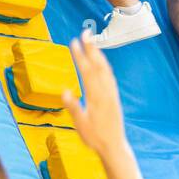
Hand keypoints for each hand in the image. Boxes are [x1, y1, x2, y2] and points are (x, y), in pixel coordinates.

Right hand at [62, 36, 126, 161]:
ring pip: (105, 70)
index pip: (86, 72)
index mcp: (96, 97)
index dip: (80, 56)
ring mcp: (111, 94)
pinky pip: (110, 76)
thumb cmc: (94, 138)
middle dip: (91, 48)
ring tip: (92, 42)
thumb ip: (73, 108)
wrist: (114, 146)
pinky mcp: (114, 97)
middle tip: (85, 32)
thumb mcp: (80, 125)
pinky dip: (104, 65)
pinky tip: (101, 62)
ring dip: (98, 54)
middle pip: (98, 66)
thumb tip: (64, 92)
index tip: (73, 42)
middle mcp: (106, 92)